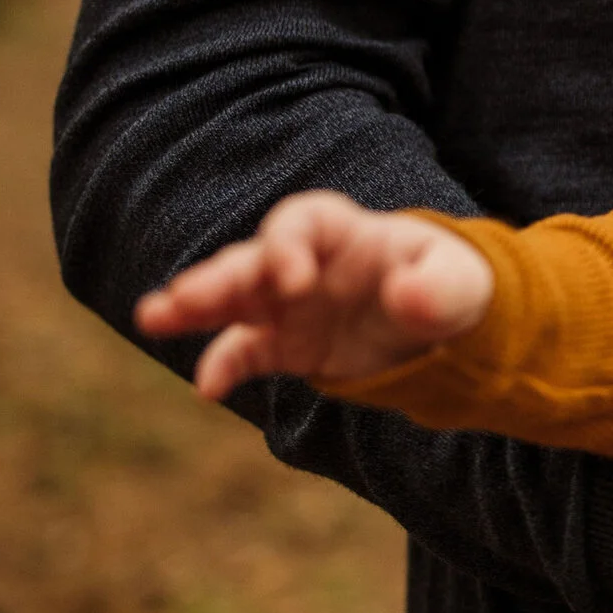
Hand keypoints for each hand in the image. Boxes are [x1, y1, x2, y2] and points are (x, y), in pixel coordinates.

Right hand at [133, 189, 492, 398]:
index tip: (294, 281)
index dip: (288, 245)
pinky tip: (208, 389)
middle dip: (218, 277)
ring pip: (231, 300)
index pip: (301, 222)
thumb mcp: (461, 284)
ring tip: (151, 317)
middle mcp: (304, 262)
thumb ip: (438, 287)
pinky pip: (244, 352)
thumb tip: (404, 296)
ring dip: (193, 307)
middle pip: (251, 261)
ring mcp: (287, 304)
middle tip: (185, 299)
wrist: (447, 323)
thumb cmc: (453, 285)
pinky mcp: (285, 344)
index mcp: (343, 232)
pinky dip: (224, 366)